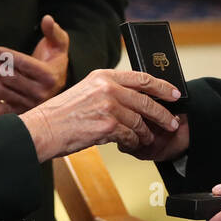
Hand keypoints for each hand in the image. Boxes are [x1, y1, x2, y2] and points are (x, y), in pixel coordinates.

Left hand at [0, 15, 69, 111]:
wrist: (56, 81)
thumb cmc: (55, 58)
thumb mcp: (59, 43)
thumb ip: (53, 31)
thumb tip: (47, 19)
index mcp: (50, 77)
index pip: (25, 65)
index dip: (7, 57)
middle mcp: (41, 93)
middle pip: (11, 78)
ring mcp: (29, 104)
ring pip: (3, 91)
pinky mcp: (19, 111)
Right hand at [19, 69, 180, 162]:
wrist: (44, 128)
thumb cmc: (63, 113)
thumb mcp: (87, 90)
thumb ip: (109, 90)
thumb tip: (134, 99)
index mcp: (104, 76)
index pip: (142, 77)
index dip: (163, 86)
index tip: (175, 93)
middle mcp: (108, 88)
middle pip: (146, 101)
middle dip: (163, 114)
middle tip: (171, 123)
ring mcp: (108, 107)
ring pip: (140, 122)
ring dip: (146, 133)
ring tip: (147, 139)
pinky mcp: (107, 126)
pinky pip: (130, 136)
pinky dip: (134, 143)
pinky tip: (132, 145)